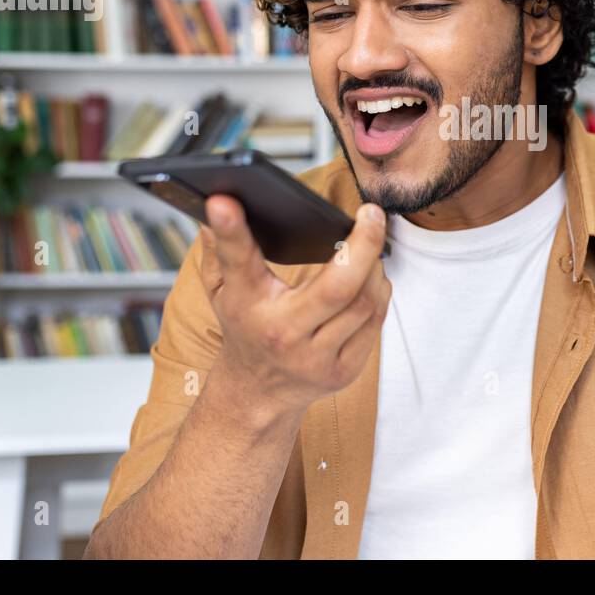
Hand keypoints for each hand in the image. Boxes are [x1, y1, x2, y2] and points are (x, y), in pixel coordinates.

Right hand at [199, 195, 391, 418]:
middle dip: (364, 244)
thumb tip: (215, 202)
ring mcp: (316, 359)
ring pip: (365, 303)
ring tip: (370, 246)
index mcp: (246, 306)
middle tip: (371, 214)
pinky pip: (374, 322)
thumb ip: (220, 247)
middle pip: (338, 287)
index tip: (224, 201)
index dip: (230, 229)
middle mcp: (282, 334)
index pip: (238, 262)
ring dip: (375, 268)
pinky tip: (372, 277)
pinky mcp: (343, 371)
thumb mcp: (220, 289)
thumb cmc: (243, 328)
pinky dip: (378, 293)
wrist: (256, 393)